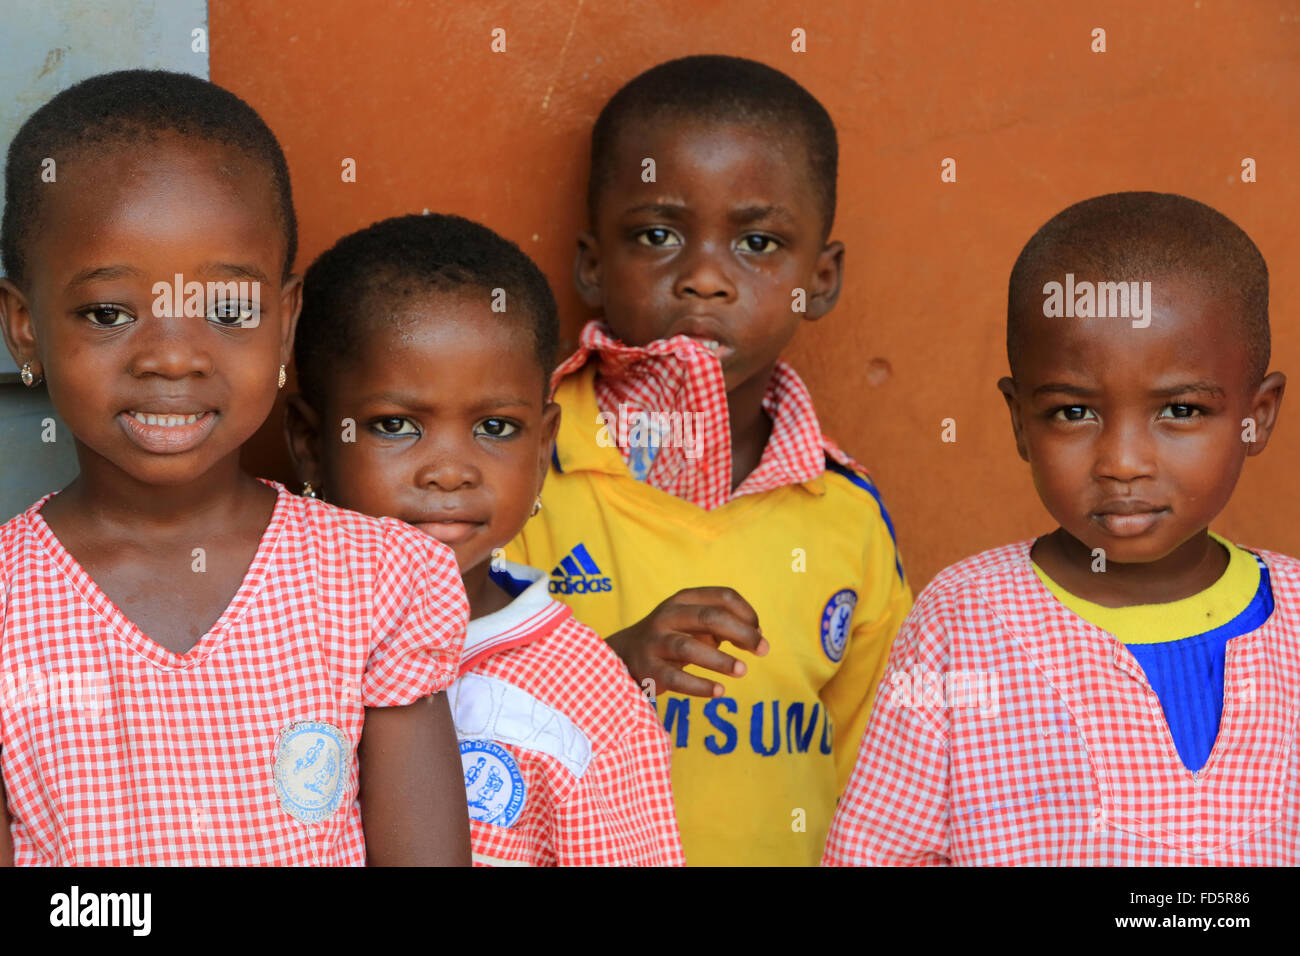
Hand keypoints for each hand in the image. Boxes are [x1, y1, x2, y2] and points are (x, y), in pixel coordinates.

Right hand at [606, 587, 767, 697]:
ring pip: (688, 647)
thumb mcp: (692, 623)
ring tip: (742, 671)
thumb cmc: (670, 637)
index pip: (722, 596)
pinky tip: (719, 691)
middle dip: (741, 632)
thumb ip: (722, 625)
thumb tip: (758, 635)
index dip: (746, 612)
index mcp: (682, 600)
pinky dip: (699, 685)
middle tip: (763, 649)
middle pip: (709, 617)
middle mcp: (666, 616)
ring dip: (720, 659)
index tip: (759, 630)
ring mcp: (654, 642)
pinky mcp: (648, 669)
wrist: (622, 656)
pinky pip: (675, 678)